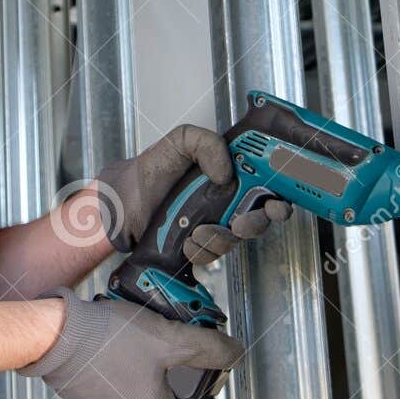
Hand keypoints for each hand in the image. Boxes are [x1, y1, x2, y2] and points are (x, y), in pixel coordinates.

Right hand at [18, 288, 242, 398]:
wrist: (56, 336)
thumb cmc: (110, 340)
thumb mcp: (171, 338)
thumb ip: (209, 348)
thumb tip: (236, 353)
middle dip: (172, 382)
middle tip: (176, 356)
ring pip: (131, 393)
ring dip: (141, 374)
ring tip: (142, 343)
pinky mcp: (77, 396)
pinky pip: (105, 386)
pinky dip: (115, 371)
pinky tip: (113, 347)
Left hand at [95, 123, 292, 263]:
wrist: (120, 209)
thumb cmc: (146, 174)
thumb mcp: (177, 143)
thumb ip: (204, 143)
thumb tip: (227, 171)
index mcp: (228, 171)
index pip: (268, 182)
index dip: (280, 194)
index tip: (275, 203)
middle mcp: (227, 198)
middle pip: (262, 216)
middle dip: (254, 223)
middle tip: (238, 222)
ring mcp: (216, 223)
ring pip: (237, 239)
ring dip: (218, 238)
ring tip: (195, 230)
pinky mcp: (203, 245)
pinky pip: (215, 255)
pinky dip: (202, 250)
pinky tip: (186, 241)